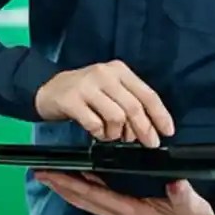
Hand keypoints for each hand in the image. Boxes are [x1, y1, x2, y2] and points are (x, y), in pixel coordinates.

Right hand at [33, 60, 174, 146]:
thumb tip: (150, 128)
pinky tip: (97, 134)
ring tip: (112, 136)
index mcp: (118, 70)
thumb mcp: (109, 89)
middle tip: (148, 144)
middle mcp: (104, 74)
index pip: (146, 94)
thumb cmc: (84, 93)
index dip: (160, 115)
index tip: (167, 132)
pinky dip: (99, 134)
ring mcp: (86, 86)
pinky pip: (94, 124)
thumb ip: (129, 102)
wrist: (47, 89)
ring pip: (116, 117)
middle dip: (144, 130)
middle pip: (134, 107)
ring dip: (118, 133)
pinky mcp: (70, 99)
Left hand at [35, 172, 214, 214]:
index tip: (52, 174)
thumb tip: (175, 181)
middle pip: (83, 200)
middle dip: (60, 186)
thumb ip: (182, 194)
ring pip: (89, 202)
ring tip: (51, 176)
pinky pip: (100, 202)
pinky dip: (85, 191)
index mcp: (132, 212)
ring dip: (69, 189)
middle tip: (40, 172)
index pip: (94, 196)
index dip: (71, 184)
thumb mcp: (191, 207)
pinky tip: (80, 182)